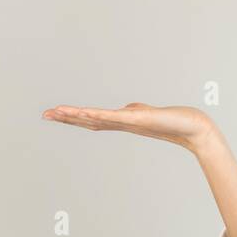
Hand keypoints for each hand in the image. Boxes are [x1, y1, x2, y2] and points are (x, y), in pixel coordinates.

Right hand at [41, 102, 217, 154]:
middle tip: (44, 115)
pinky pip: (113, 117)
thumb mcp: (146, 113)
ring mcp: (128, 122)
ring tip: (56, 112)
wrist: (192, 127)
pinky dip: (97, 114)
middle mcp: (121, 123)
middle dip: (66, 118)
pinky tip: (83, 111)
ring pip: (96, 119)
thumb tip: (127, 109)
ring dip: (76, 116)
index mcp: (121, 122)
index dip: (72, 118)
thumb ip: (134, 111)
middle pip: (88, 121)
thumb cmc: (171, 121)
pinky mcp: (137, 119)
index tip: (54, 113)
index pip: (91, 119)